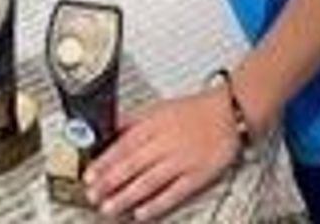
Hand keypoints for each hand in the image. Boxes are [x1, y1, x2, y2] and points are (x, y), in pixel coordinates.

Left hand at [83, 87, 240, 220]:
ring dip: (126, 196)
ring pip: (149, 181)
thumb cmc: (195, 111)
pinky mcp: (198, 175)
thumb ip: (133, 120)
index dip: (103, 162)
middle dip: (109, 183)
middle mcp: (167, 142)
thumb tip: (109, 130)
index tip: (88, 175)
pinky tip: (142, 213)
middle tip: (93, 195)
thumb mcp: (159, 107)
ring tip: (109, 207)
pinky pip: (174, 192)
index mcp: (155, 124)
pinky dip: (157, 204)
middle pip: (132, 165)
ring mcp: (183, 160)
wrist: (231, 113)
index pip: (123, 144)